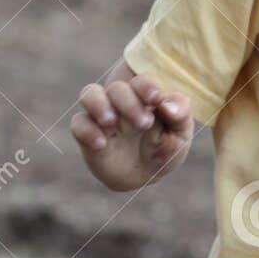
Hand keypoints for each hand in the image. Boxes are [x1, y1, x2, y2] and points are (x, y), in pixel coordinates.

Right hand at [70, 74, 193, 190]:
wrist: (146, 176)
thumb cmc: (165, 148)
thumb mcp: (180, 134)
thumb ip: (180, 115)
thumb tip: (166, 104)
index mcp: (145, 97)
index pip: (141, 82)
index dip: (146, 86)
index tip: (156, 99)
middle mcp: (121, 102)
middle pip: (117, 88)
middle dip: (129, 103)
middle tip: (144, 123)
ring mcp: (103, 117)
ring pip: (89, 94)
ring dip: (98, 104)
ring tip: (111, 122)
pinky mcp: (88, 135)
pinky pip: (78, 124)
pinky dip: (86, 131)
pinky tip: (101, 144)